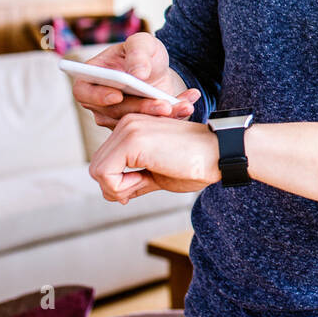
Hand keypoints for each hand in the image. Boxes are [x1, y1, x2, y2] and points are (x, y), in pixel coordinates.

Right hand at [69, 32, 199, 129]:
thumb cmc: (142, 52)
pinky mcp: (137, 127)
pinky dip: (174, 115)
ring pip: (136, 124)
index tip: (117, 96)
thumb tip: (137, 73)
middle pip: (115, 112)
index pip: (84, 92)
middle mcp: (100, 103)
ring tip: (183, 106)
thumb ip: (138, 53)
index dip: (98, 96)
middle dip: (142, 108)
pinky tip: (188, 105)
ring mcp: (116, 118)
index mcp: (91, 79)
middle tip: (164, 105)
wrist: (158, 68)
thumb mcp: (142, 43)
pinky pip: (154, 127)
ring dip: (162, 116)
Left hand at [89, 113, 221, 202]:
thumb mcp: (157, 174)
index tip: (139, 184)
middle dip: (115, 186)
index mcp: (133, 126)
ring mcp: (128, 129)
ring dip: (118, 188)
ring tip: (145, 181)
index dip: (117, 182)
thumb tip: (113, 194)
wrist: (220, 154)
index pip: (105, 160)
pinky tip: (144, 179)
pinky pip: (105, 174)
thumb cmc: (195, 164)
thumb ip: (134, 180)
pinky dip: (120, 187)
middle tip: (141, 186)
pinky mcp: (132, 140)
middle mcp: (127, 122)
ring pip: (97, 171)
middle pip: (97, 166)